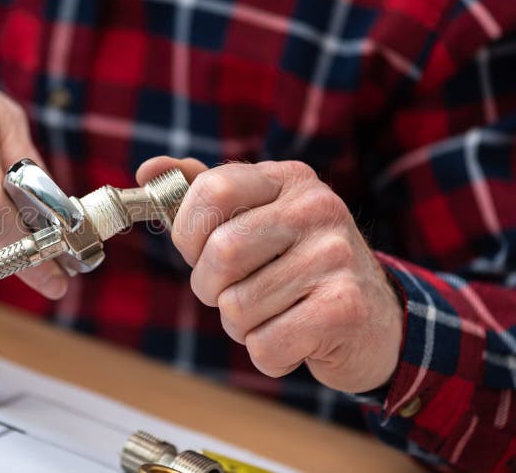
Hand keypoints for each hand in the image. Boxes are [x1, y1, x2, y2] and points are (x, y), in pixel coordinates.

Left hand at [137, 157, 402, 392]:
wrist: (374, 321)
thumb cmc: (297, 267)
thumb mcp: (257, 218)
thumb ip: (204, 193)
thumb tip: (150, 169)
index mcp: (287, 180)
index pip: (213, 189)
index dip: (188, 232)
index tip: (198, 252)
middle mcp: (317, 208)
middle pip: (221, 253)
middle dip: (210, 288)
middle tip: (232, 294)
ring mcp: (336, 256)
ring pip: (237, 307)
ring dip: (241, 326)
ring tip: (273, 315)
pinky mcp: (344, 308)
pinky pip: (265, 345)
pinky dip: (268, 354)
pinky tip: (296, 340)